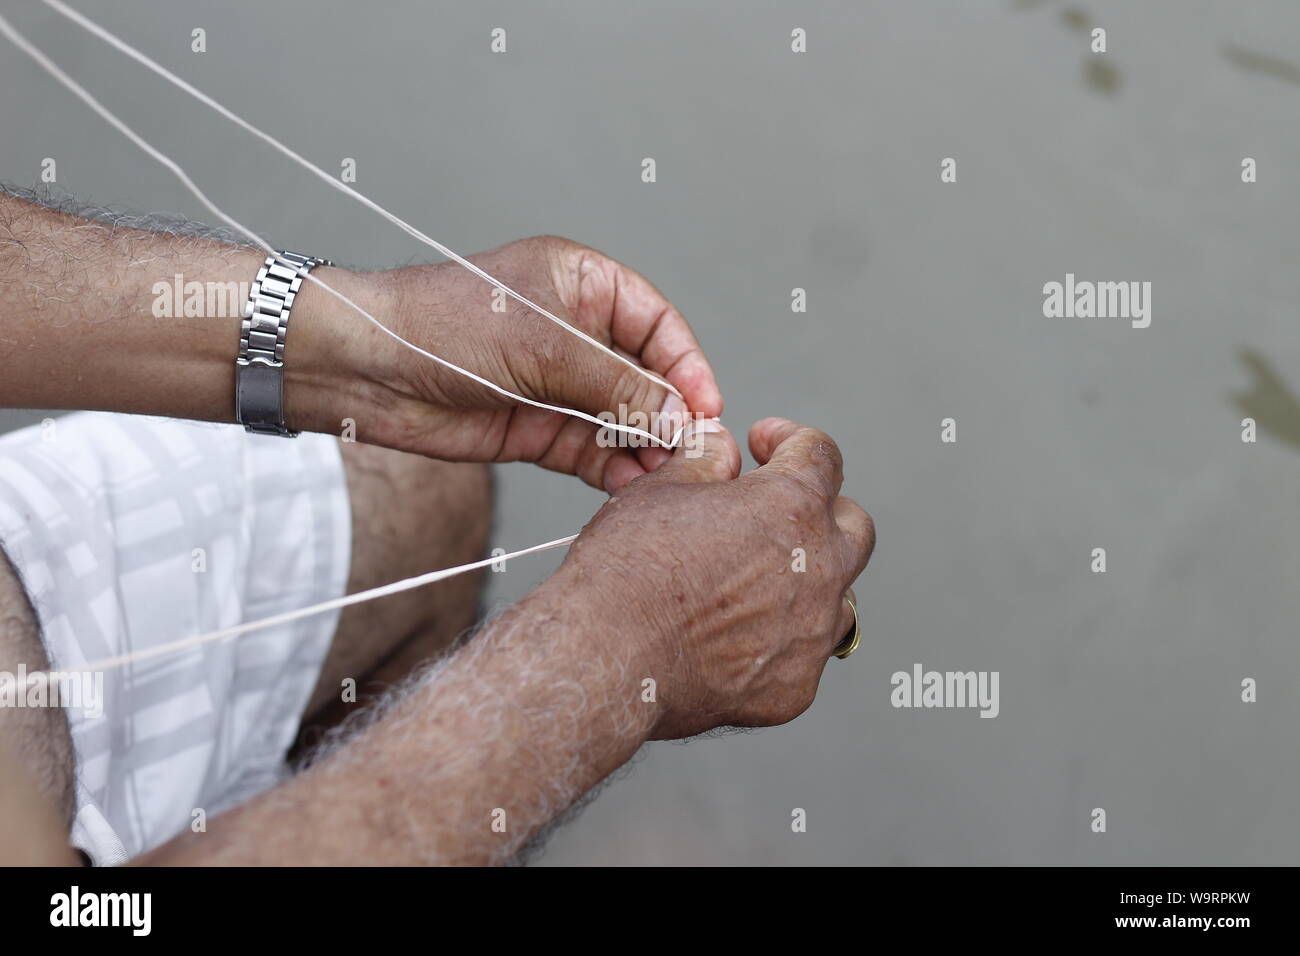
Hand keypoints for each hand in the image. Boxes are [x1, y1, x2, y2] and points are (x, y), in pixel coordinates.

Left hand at [335, 236, 721, 491]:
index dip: (686, 366)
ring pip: (621, 420)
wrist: (367, 369)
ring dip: (645, 447)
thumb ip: (619, 384)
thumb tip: (681, 418)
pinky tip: (630, 483)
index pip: (658, 324)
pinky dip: (612, 467)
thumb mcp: (546, 346)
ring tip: (667, 476)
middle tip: (696, 453)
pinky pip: (590, 450)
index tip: (706, 407)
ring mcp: (556, 384)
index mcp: (583, 285)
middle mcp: (575, 334)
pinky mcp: (535, 428)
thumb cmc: (445, 325)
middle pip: (646, 378)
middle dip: (671, 415)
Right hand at [550, 417, 875, 738]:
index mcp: (791, 506)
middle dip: (819, 511)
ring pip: (839, 599)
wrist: (605, 657)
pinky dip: (777, 645)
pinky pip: (802, 657)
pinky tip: (734, 641)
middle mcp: (818, 569)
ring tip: (759, 585)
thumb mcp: (658, 490)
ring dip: (809, 585)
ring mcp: (811, 634)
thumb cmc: (626, 574)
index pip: (820, 454)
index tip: (767, 444)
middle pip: (853, 525)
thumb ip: (704, 462)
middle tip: (774, 513)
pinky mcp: (794, 687)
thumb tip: (718, 450)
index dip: (790, 439)